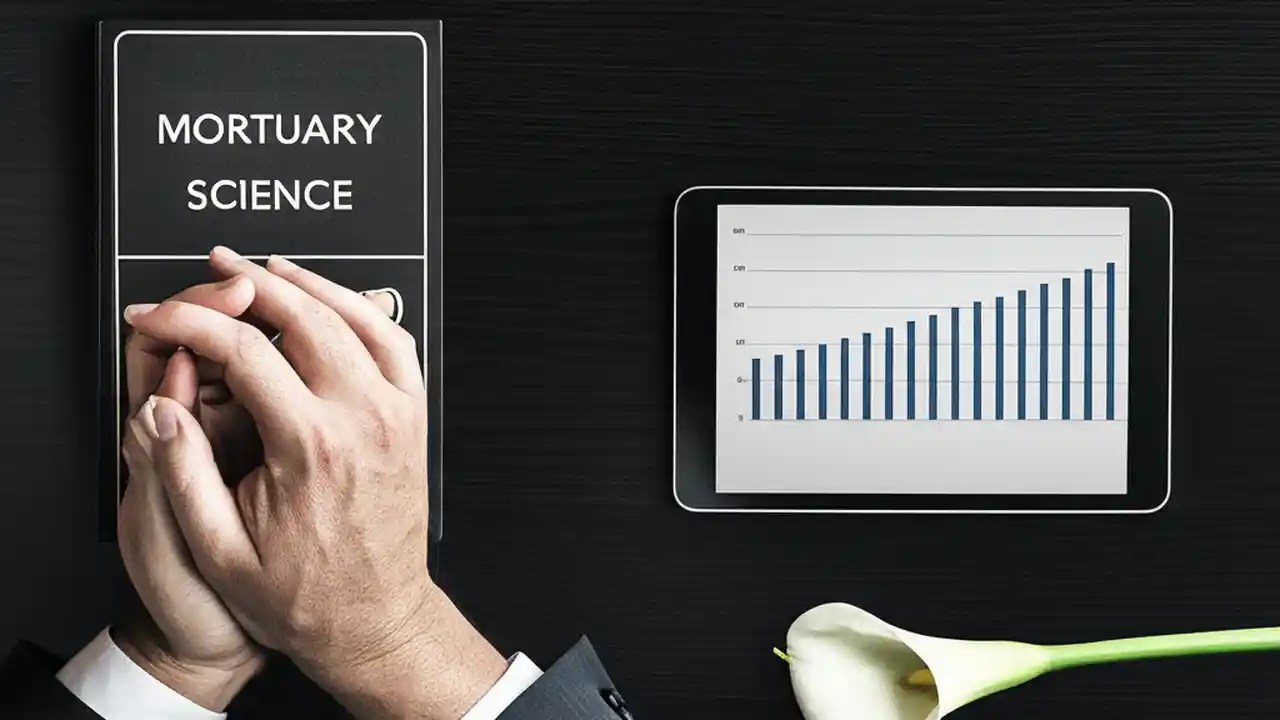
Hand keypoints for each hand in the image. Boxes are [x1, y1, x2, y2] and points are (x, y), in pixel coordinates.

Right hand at [124, 247, 505, 719]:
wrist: (372, 620)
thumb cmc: (304, 593)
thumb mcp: (220, 548)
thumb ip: (182, 474)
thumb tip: (161, 410)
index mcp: (310, 446)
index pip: (244, 349)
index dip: (190, 321)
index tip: (160, 316)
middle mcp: (361, 420)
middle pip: (306, 316)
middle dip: (251, 283)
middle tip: (214, 270)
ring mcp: (396, 415)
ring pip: (358, 318)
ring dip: (311, 284)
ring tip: (268, 270)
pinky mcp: (412, 419)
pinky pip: (396, 343)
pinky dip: (363, 311)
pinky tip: (335, 301)